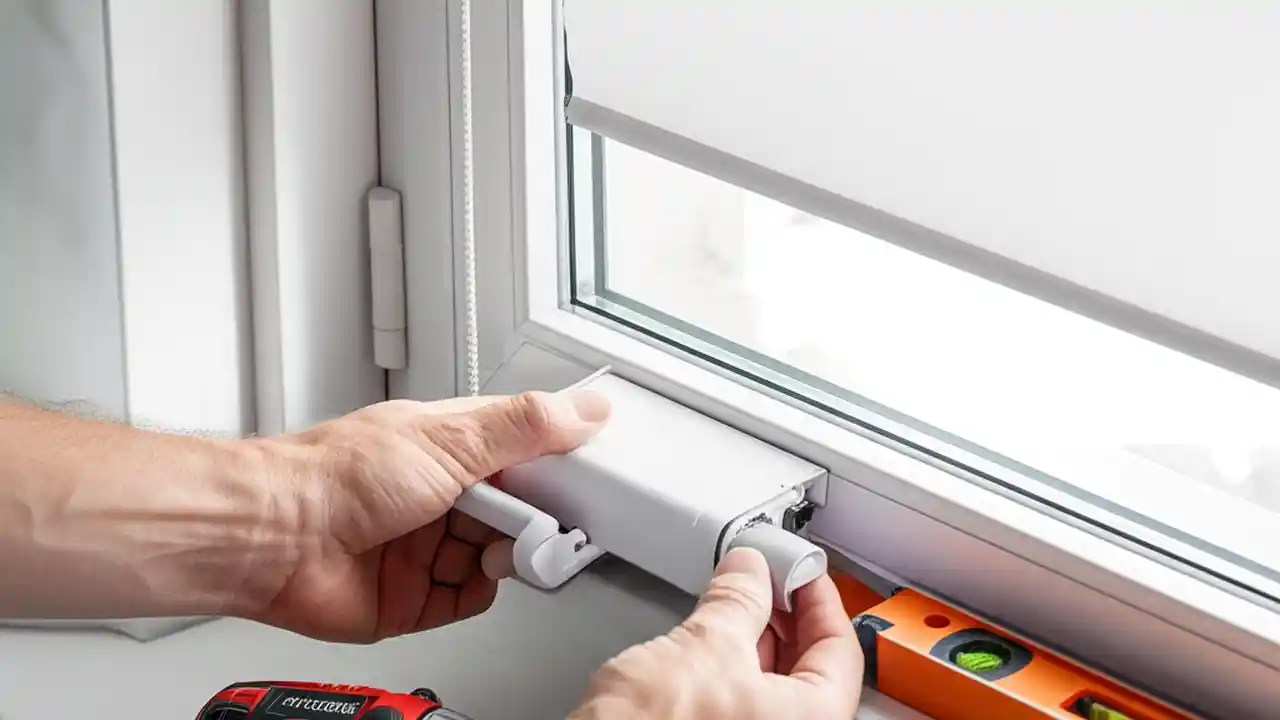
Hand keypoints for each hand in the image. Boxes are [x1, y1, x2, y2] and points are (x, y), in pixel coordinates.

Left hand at [239, 390, 609, 641]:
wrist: (272, 539)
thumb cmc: (334, 476)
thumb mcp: (449, 438)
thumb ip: (523, 427)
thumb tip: (582, 408)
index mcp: (451, 445)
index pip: (525, 449)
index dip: (556, 463)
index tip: (585, 473)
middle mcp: (441, 493)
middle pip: (518, 510)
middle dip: (535, 517)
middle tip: (543, 519)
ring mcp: (427, 544)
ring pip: (499, 555)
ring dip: (505, 554)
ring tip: (496, 546)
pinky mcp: (414, 595)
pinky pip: (470, 597)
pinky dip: (476, 590)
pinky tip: (468, 575)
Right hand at [570, 548, 862, 718]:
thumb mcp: (704, 644)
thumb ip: (738, 599)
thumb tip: (749, 573)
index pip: (840, 650)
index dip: (819, 599)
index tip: (802, 572)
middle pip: (811, 670)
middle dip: (785, 617)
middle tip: (767, 579)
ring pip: (776, 689)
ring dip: (757, 640)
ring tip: (735, 602)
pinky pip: (745, 705)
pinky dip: (734, 669)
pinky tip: (712, 643)